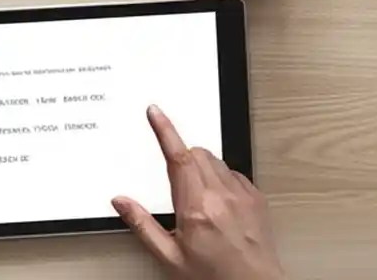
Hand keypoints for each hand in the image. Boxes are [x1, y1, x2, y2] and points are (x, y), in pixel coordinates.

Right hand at [112, 106, 285, 279]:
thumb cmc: (215, 277)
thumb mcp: (169, 257)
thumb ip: (142, 225)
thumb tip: (120, 202)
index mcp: (196, 208)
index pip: (177, 157)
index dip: (164, 130)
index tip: (155, 113)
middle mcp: (221, 196)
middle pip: (196, 153)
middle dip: (181, 153)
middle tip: (173, 175)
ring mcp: (242, 196)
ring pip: (215, 160)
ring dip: (200, 165)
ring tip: (195, 193)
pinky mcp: (256, 199)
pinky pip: (234, 173)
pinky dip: (221, 177)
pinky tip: (217, 199)